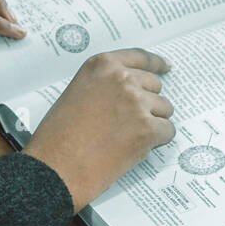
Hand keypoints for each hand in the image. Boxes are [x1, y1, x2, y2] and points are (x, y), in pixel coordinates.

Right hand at [22, 49, 174, 212]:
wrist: (57, 167)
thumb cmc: (59, 135)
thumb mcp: (78, 92)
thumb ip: (105, 84)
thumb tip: (133, 90)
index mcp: (102, 65)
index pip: (140, 58)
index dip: (156, 64)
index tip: (166, 67)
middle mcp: (122, 79)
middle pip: (155, 85)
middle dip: (147, 103)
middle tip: (128, 122)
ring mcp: (136, 103)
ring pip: (164, 109)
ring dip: (152, 123)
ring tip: (126, 137)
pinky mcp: (147, 129)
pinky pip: (167, 131)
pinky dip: (156, 142)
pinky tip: (134, 148)